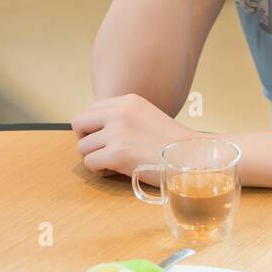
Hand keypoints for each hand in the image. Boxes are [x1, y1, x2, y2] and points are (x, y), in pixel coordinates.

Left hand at [70, 94, 192, 177]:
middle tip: (101, 151)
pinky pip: (90, 163)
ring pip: (83, 147)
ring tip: (115, 163)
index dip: (92, 126)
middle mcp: (120, 112)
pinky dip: (100, 170)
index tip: (103, 138)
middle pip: (79, 123)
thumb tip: (95, 129)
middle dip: (86, 139)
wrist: (192, 158)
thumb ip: (124, 116)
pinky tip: (118, 170)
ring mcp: (118, 133)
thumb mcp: (147, 116)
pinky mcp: (117, 154)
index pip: (90, 108)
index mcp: (128, 101)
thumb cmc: (172, 143)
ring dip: (95, 158)